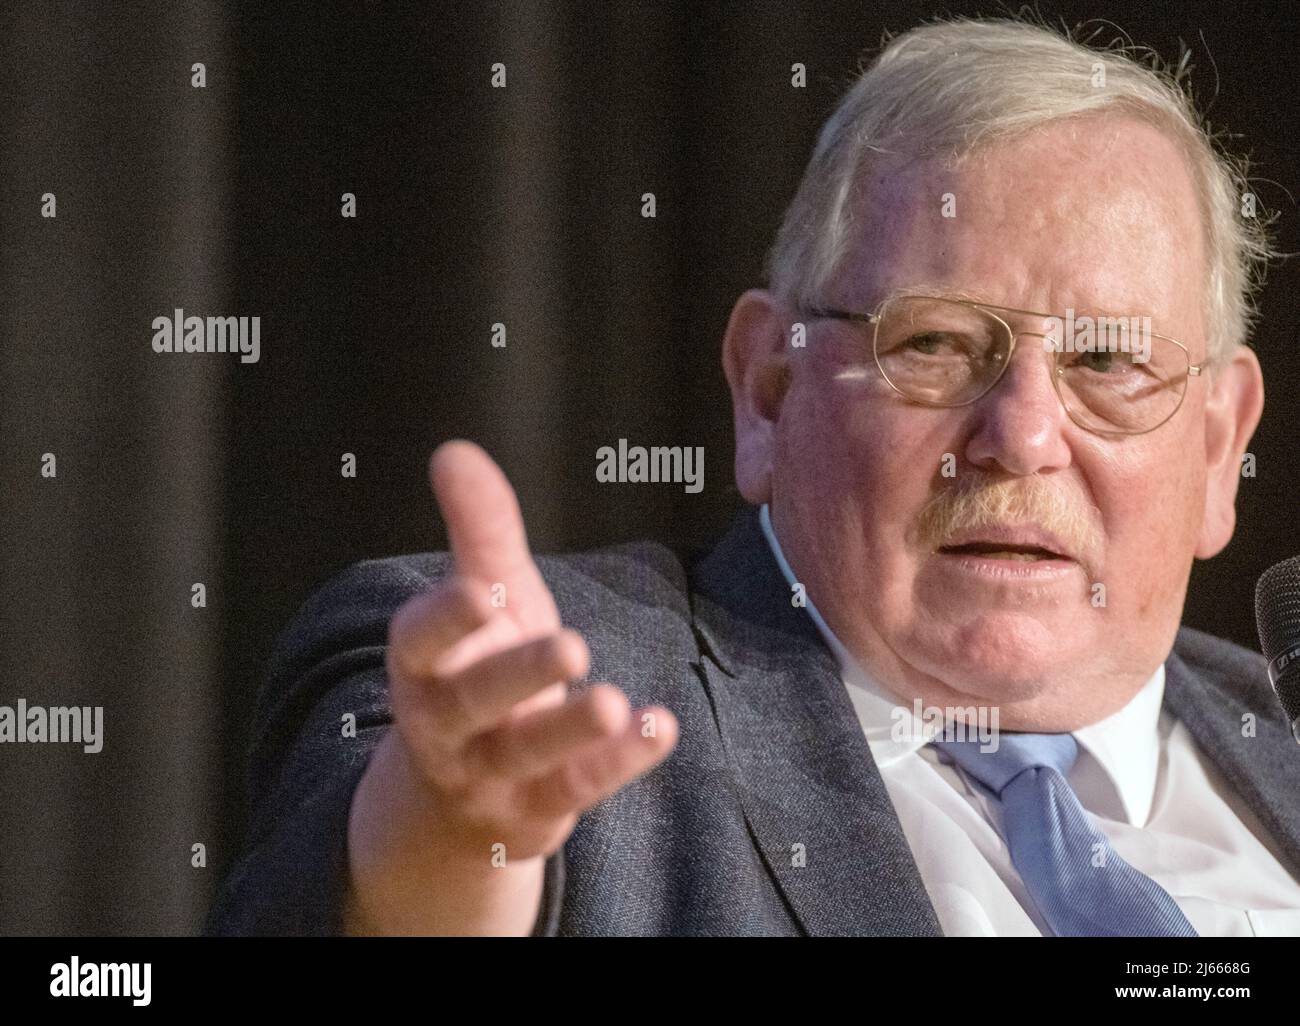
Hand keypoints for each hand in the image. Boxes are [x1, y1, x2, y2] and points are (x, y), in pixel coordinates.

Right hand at [345, 440, 678, 933]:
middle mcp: (446, 723)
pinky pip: (575, 790)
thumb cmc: (475, 672)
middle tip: (570, 645)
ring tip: (613, 702)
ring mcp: (489, 773)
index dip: (446, 618)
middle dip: (516, 675)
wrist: (454, 801)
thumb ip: (476, 529)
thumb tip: (453, 449)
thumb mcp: (482, 601)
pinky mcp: (534, 808)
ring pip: (525, 755)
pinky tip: (660, 727)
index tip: (483, 587)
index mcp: (425, 665)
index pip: (419, 641)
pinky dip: (616, 762)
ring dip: (569, 730)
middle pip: (472, 701)